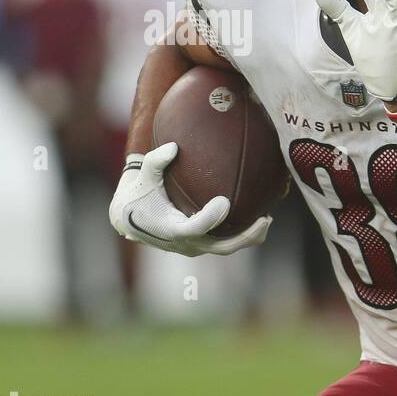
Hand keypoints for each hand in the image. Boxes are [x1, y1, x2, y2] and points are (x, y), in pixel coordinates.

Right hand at [108, 142, 271, 256]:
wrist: (129, 219)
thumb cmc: (138, 194)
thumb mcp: (142, 177)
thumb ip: (155, 161)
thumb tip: (173, 147)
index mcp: (171, 230)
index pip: (195, 228)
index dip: (211, 218)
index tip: (224, 201)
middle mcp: (186, 244)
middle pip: (221, 247)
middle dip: (245, 236)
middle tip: (265, 219)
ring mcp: (195, 248)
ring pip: (227, 248)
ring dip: (249, 237)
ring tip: (267, 218)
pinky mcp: (201, 245)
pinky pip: (225, 243)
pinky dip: (242, 234)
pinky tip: (258, 217)